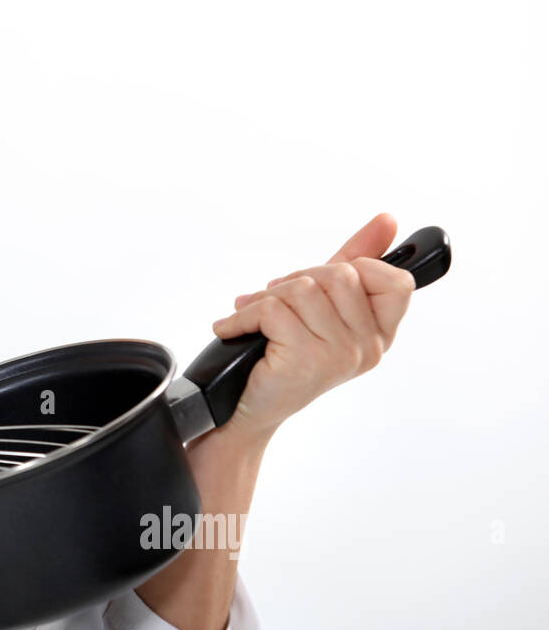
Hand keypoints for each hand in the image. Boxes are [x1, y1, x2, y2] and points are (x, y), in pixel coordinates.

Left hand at [207, 213, 415, 441]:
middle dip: (296, 280)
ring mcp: (340, 355)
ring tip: (254, 319)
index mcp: (380, 333)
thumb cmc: (284, 354)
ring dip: (266, 298)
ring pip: (302, 289)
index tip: (323, 280)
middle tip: (274, 301)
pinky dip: (242, 316)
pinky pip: (271, 310)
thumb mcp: (323, 302)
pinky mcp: (306, 360)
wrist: (247, 410)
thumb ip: (356, 260)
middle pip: (340, 274)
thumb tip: (387, 219)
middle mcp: (369, 347)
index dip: (358, 268)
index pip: (397, 281)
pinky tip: (232, 329)